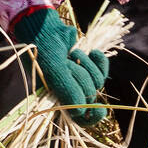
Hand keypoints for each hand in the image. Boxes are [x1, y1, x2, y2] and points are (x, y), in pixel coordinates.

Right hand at [12, 7, 108, 123]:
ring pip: (98, 81)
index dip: (91, 116)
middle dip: (81, 76)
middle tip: (67, 64)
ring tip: (73, 54)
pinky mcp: (88, 65)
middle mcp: (70, 92)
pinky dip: (99, 60)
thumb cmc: (44, 51)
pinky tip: (93, 52)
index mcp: (58, 100)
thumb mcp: (54, 71)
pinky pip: (103, 69)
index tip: (99, 108)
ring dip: (87, 65)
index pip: (80, 118)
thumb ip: (67, 90)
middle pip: (89, 94)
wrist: (46, 29)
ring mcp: (80, 79)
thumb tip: (81, 112)